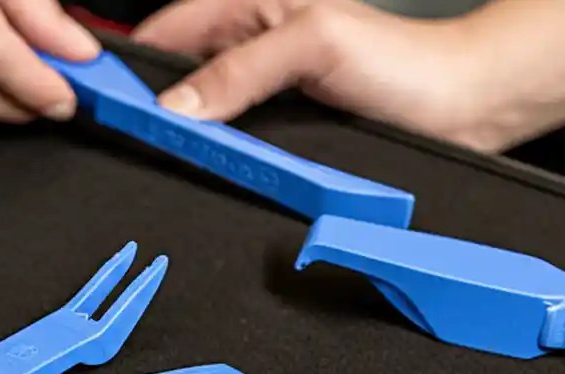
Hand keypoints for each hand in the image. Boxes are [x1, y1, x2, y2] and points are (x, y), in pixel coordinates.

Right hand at [132, 0, 512, 151]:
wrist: (459, 108)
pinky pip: (231, 140)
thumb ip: (242, 70)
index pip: (165, 31)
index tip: (105, 99)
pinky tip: (210, 167)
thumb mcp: (314, 46)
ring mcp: (263, 86)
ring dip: (185, 135)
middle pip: (174, 75)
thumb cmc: (404, 62)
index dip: (130, 64)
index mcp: (249, 3)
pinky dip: (216, 155)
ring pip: (199, 111)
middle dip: (152, 104)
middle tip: (133, 136)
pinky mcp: (280, 125)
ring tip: (166, 153)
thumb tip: (179, 105)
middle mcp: (250, 42)